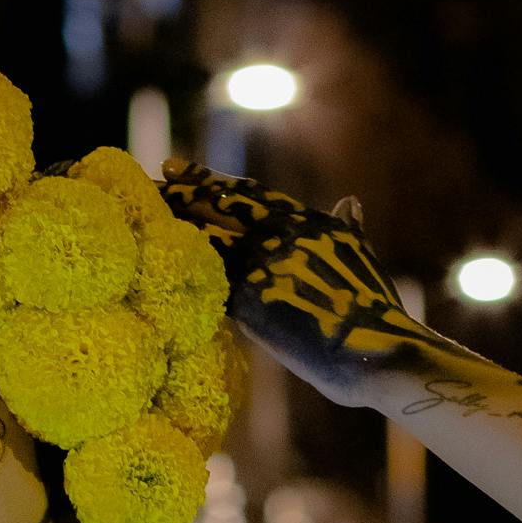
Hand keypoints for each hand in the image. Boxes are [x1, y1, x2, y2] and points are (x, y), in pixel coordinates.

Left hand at [158, 161, 439, 405]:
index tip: (180, 170)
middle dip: (186, 192)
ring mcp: (268, 266)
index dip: (210, 181)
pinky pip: (211, 279)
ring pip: (212, 238)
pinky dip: (185, 268)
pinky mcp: (255, 300)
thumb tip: (350, 202)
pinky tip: (158, 262)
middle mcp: (287, 235)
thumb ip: (349, 228)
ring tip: (146, 215)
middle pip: (224, 207)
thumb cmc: (373, 312)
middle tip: (152, 181)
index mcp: (311, 221)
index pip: (249, 195)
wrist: (375, 352)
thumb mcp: (361, 257)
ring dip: (177, 225)